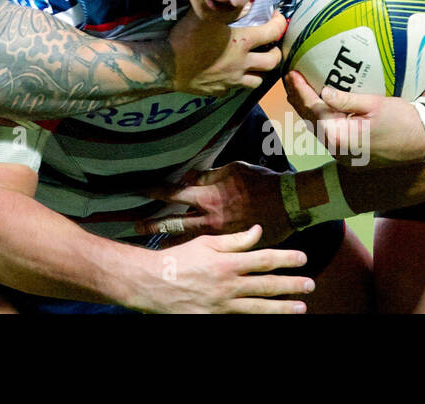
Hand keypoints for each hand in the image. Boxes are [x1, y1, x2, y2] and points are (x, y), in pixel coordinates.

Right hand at [129, 225, 311, 313]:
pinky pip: (242, 319)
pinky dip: (258, 318)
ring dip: (282, 307)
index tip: (303, 258)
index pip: (264, 259)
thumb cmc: (179, 260)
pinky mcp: (215, 318)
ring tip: (301, 308)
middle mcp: (228, 286)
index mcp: (226, 263)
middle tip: (310, 284)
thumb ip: (234, 240)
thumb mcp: (206, 243)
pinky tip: (272, 318)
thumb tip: (258, 231)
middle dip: (292, 285)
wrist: (153, 284)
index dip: (286, 258)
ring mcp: (223, 306)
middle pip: (267, 285)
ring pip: (259, 307)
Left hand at [138, 161, 291, 243]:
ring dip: (168, 240)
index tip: (141, 191)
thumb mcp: (233, 170)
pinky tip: (181, 254)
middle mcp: (210, 217)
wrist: (289, 203)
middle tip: (135, 226)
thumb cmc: (262, 182)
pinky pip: (206, 249)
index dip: (156, 191)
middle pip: (174, 222)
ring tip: (152, 244)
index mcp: (210, 195)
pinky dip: (192, 250)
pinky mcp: (231, 245)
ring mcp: (220, 234)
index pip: (175, 193)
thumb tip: (189, 175)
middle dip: (153, 223)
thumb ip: (208, 175)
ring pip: (187, 239)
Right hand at [169, 11, 285, 96]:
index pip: (273, 32)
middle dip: (276, 51)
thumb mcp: (206, 15)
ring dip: (260, 71)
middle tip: (271, 44)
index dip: (280, 23)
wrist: (166, 65)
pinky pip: (235, 88)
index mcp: (242, 42)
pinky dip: (237, 81)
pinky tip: (231, 74)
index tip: (278, 18)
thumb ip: (229, 9)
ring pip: (258, 80)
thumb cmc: (185, 37)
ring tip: (255, 62)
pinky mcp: (220, 91)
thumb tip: (248, 3)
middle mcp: (242, 63)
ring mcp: (232, 80)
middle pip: (273, 62)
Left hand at [284, 69, 424, 164]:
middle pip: (310, 121)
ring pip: (318, 129)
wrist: (424, 142)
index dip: (300, 90)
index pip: (312, 109)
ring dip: (308, 110)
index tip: (291, 73)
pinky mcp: (350, 158)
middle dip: (298, 99)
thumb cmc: (404, 120)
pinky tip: (320, 107)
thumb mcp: (375, 104)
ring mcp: (343, 156)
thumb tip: (323, 92)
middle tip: (289, 78)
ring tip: (299, 91)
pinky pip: (329, 135)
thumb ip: (346, 99)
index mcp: (340, 136)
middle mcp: (337, 150)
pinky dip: (321, 120)